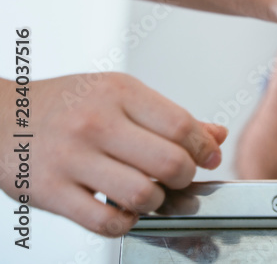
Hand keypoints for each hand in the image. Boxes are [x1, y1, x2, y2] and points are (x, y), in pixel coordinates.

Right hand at [0, 74, 226, 236]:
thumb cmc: (66, 104)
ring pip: (142, 195)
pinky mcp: (49, 192)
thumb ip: (169, 116)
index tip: (207, 158)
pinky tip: (122, 210)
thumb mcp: (118, 94)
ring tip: (149, 193)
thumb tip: (215, 137)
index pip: (181, 126)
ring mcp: (71, 159)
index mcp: (119, 93)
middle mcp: (95, 124)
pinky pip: (105, 221)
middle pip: (168, 162)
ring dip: (156, 202)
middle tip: (177, 178)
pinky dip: (125, 222)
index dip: (203, 148)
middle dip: (184, 177)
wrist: (0, 116)